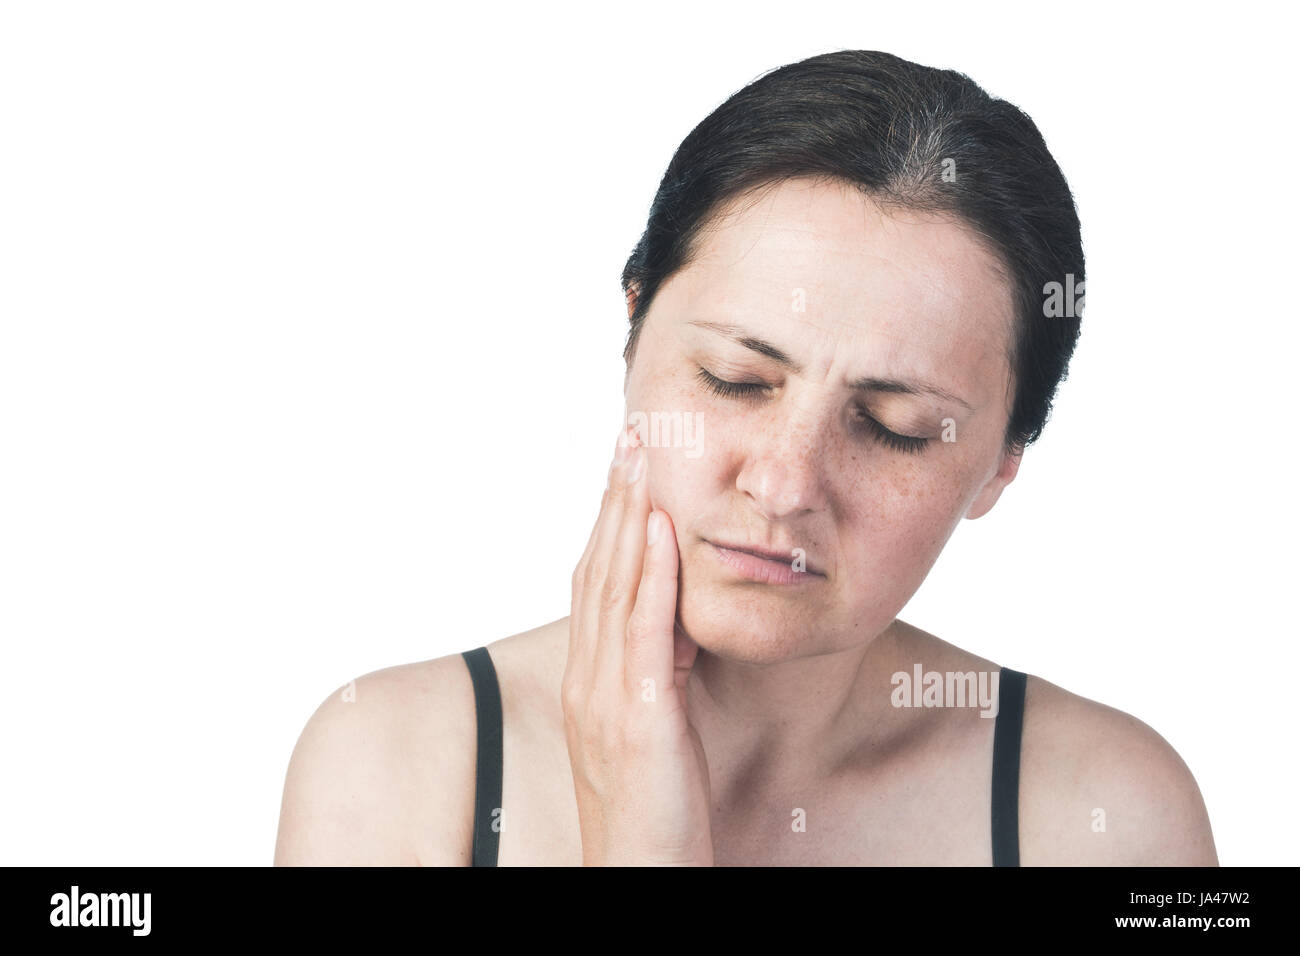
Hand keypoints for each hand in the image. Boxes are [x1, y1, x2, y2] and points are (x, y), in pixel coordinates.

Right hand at [562, 425, 711, 865]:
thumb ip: (658, 671)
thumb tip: (677, 622)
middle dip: (614, 499)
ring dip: (628, 517)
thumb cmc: (657, 815)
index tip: (625, 467)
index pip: (596, 583)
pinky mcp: (638, 719)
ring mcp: (607, 698)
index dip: (609, 521)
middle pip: (598, 570)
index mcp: (591, 680)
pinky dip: (651, 576)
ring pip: (615, 588)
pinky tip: (660, 531)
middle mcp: (588, 680)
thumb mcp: (655, 728)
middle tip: (629, 437)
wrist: (642, 879)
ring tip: (640, 458)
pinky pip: (645, 634)